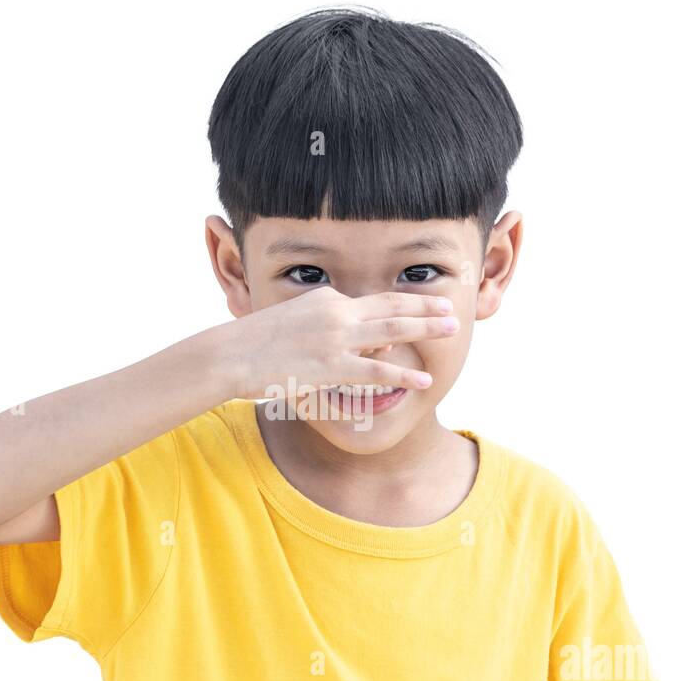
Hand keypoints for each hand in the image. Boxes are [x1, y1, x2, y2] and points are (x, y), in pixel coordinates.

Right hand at [224, 285, 459, 399]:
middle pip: (392, 306)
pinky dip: (404, 375)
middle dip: (426, 306)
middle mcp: (336, 312)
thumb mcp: (293, 322)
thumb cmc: (255, 344)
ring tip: (452, 330)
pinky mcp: (331, 366)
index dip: (405, 301)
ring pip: (393, 331)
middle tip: (452, 307)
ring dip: (426, 329)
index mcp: (327, 299)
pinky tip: (424, 380)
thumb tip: (357, 341)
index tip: (426, 299)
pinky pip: (377, 372)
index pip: (373, 300)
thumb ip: (326, 327)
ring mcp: (336, 338)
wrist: (228, 355)